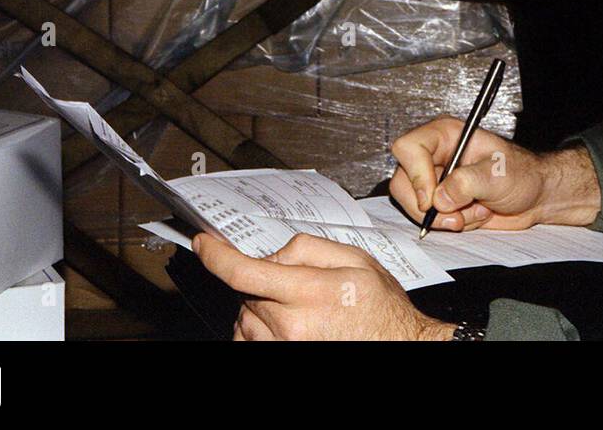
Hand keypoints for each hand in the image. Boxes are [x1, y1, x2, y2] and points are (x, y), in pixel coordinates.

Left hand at [193, 232, 454, 340]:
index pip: (242, 271)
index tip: (203, 243)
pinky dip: (255, 330)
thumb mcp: (356, 259)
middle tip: (291, 282)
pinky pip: (248, 343)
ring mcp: (284, 348)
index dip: (215, 255)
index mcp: (308, 291)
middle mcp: (290, 326)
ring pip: (243, 320)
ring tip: (290, 306)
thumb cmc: (381, 308)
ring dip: (255, 307)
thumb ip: (310, 247)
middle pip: (244, 294)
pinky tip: (281, 325)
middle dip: (257, 281)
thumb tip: (275, 253)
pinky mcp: (282, 358)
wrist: (399, 346)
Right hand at [389, 116, 600, 231]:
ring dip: (444, 218)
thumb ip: (467, 183)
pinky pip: (428, 219)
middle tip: (456, 215)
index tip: (433, 198)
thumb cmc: (523, 173)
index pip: (409, 148)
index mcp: (447, 136)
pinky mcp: (439, 202)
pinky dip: (449, 225)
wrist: (534, 197)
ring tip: (474, 211)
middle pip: (402, 181)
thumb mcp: (499, 174)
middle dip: (428, 206)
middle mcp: (436, 156)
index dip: (416, 175)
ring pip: (412, 204)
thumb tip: (440, 198)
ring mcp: (436, 180)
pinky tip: (472, 215)